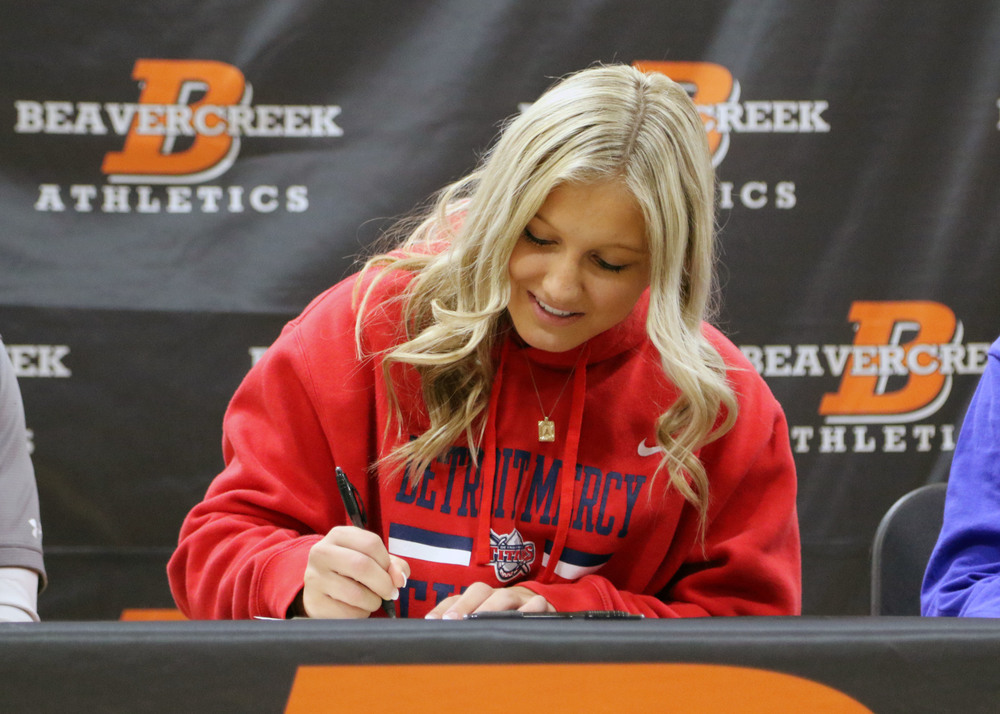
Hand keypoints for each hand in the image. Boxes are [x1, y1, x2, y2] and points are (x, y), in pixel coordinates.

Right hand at [300, 525, 409, 617]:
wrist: (321, 592)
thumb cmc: (353, 573)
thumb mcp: (373, 560)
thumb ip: (393, 565)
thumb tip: (399, 578)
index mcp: (338, 535)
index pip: (371, 543)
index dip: (387, 561)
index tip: (389, 573)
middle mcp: (321, 553)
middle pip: (362, 566)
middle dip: (384, 584)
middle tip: (391, 593)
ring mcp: (314, 578)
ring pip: (355, 594)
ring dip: (373, 602)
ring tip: (371, 600)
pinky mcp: (314, 602)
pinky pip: (347, 613)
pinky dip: (360, 614)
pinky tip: (356, 609)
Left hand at [424, 582, 553, 619]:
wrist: (543, 608)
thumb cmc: (505, 621)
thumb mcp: (483, 623)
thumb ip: (463, 628)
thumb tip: (437, 635)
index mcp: (480, 599)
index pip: (457, 598)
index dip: (443, 608)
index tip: (431, 622)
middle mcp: (497, 595)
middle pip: (479, 591)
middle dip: (464, 605)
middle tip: (452, 620)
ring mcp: (520, 599)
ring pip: (504, 596)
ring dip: (490, 608)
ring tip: (480, 623)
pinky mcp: (542, 606)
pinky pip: (537, 604)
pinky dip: (530, 610)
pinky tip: (521, 621)